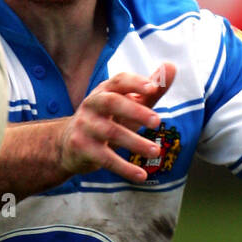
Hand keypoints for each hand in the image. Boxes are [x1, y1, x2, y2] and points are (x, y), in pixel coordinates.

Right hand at [56, 63, 176, 183]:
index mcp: (105, 90)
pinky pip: (105, 159)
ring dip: (134, 142)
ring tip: (155, 151)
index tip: (152, 88)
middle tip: (157, 121)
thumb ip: (151, 90)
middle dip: (134, 111)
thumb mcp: (129, 105)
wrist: (69, 144)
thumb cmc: (108, 120)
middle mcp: (92, 105)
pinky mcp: (82, 148)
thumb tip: (171, 66)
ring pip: (110, 133)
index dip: (135, 83)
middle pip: (111, 103)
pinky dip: (124, 168)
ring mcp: (85, 126)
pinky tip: (141, 175)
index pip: (119, 81)